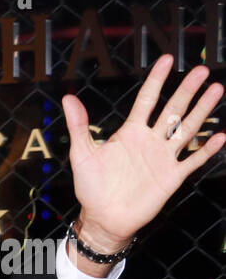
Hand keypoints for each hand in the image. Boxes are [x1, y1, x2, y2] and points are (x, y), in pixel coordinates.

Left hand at [61, 54, 224, 250]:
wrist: (103, 219)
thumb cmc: (91, 188)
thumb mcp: (82, 154)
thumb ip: (79, 126)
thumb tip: (68, 98)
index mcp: (130, 133)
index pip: (146, 100)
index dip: (157, 80)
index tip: (167, 60)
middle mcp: (150, 141)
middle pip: (172, 110)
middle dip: (187, 90)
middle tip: (200, 71)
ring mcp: (163, 158)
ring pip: (186, 129)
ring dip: (202, 110)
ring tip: (216, 90)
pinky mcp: (172, 177)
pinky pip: (193, 161)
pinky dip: (206, 150)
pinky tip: (220, 136)